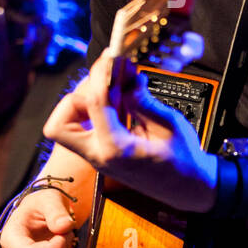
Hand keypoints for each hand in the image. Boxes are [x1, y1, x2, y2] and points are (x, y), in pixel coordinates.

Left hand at [42, 50, 217, 212]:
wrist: (187, 189)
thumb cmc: (183, 162)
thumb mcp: (168, 125)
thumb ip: (142, 101)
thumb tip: (125, 78)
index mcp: (116, 150)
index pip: (94, 103)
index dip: (101, 74)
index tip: (111, 58)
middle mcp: (99, 156)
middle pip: (59, 124)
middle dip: (77, 97)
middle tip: (103, 84)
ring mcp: (97, 157)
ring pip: (66, 126)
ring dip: (84, 103)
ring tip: (114, 89)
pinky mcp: (101, 153)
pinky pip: (84, 128)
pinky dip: (95, 110)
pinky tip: (119, 99)